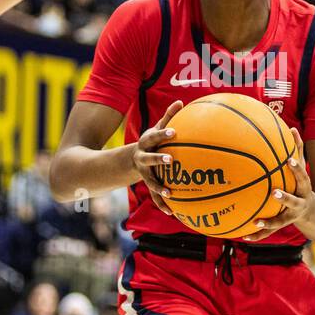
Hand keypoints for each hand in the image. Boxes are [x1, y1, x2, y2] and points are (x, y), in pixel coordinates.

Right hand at [131, 100, 182, 215]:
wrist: (133, 158)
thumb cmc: (152, 140)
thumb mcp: (157, 128)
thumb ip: (169, 117)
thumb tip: (181, 101)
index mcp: (146, 143)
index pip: (155, 137)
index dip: (163, 134)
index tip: (174, 132)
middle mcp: (143, 158)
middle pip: (149, 159)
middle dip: (158, 159)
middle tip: (171, 160)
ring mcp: (144, 173)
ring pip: (151, 181)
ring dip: (159, 188)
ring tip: (170, 194)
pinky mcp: (148, 183)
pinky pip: (155, 195)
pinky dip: (162, 204)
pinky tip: (172, 213)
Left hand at [243, 127, 309, 240]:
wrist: (314, 213)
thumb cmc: (301, 184)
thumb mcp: (302, 169)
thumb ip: (297, 149)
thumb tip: (291, 127)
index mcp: (304, 188)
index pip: (302, 177)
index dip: (296, 169)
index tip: (288, 160)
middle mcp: (299, 204)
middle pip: (294, 201)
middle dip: (285, 198)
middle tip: (274, 192)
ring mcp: (291, 217)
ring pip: (281, 222)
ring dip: (269, 222)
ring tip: (256, 222)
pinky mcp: (283, 225)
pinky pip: (269, 232)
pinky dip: (257, 235)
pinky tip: (244, 237)